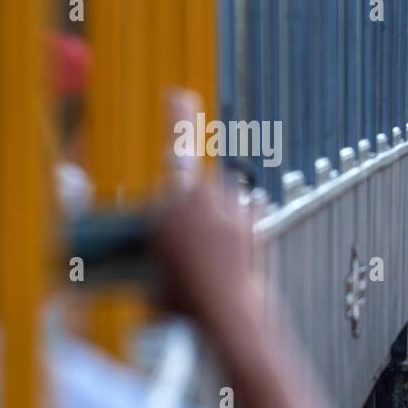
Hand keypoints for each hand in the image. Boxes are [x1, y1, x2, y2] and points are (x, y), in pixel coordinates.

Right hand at [152, 90, 259, 325]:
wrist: (228, 315)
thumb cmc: (183, 302)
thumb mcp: (151, 280)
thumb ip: (154, 259)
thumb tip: (153, 272)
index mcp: (170, 205)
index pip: (173, 149)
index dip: (177, 115)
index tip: (177, 92)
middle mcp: (204, 196)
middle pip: (199, 191)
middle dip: (197, 213)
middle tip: (197, 249)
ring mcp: (234, 206)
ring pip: (223, 204)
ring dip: (219, 223)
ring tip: (216, 261)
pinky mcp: (256, 219)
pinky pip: (245, 218)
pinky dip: (241, 233)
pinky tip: (236, 259)